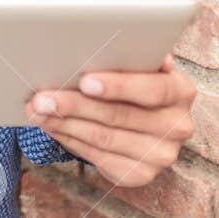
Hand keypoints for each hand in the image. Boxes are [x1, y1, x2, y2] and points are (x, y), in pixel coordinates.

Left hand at [25, 53, 195, 187]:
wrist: (148, 121)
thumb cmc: (136, 82)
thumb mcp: (140, 66)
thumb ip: (128, 57)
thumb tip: (97, 43)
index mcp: (181, 91)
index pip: (152, 88)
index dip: (118, 85)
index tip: (85, 80)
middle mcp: (177, 126)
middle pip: (119, 115)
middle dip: (75, 105)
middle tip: (42, 98)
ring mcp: (161, 155)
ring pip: (103, 138)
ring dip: (64, 124)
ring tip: (37, 112)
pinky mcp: (140, 174)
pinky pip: (98, 157)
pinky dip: (69, 140)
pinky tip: (51, 127)